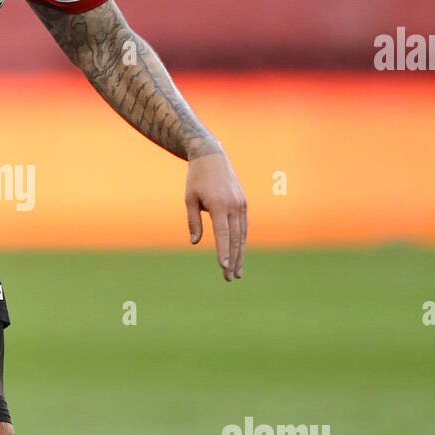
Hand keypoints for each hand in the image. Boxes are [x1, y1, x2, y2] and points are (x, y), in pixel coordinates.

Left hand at [185, 149, 246, 280]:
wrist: (212, 157)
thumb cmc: (196, 179)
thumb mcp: (190, 199)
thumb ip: (194, 222)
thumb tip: (195, 242)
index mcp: (219, 205)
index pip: (222, 233)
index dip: (223, 251)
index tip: (223, 266)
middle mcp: (234, 205)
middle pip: (235, 238)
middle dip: (233, 260)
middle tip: (230, 278)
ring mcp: (242, 204)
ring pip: (242, 235)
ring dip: (240, 254)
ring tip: (236, 272)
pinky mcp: (244, 203)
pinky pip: (243, 227)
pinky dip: (241, 242)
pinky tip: (239, 254)